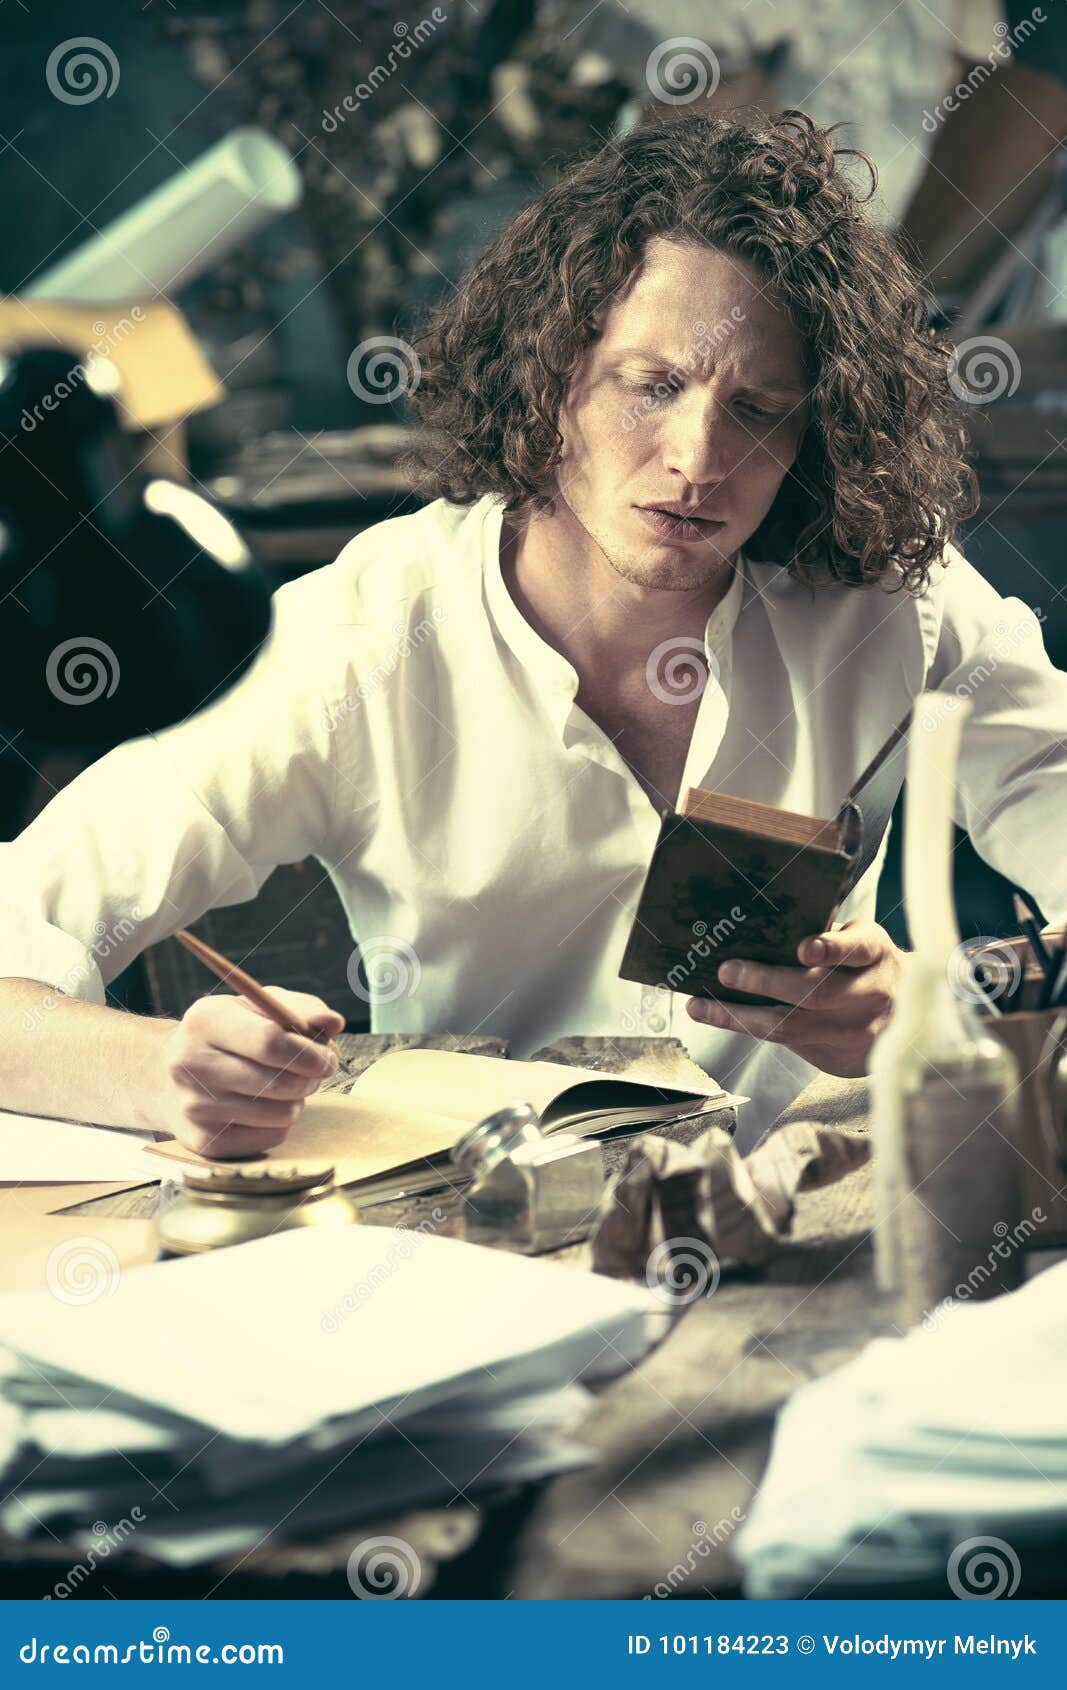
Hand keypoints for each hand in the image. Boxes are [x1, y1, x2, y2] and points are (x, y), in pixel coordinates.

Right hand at [155, 988, 344, 1157]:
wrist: (168, 1077)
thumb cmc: (228, 1036)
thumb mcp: (257, 1008)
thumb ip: (301, 1008)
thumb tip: (333, 1023)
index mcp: (206, 1021)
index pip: (270, 1042)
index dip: (310, 1053)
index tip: (327, 1056)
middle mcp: (192, 1064)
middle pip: (279, 1083)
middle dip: (311, 1078)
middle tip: (315, 1071)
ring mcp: (195, 1107)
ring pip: (281, 1114)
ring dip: (297, 1100)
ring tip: (284, 1086)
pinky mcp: (204, 1142)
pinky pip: (271, 1138)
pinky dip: (279, 1123)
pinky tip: (263, 1107)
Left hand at [685, 918, 902, 1076]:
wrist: (906, 1019)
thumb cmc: (868, 966)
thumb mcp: (861, 941)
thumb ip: (829, 936)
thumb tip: (761, 925)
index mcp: (876, 954)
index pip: (856, 948)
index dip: (831, 948)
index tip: (804, 947)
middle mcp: (870, 995)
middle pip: (816, 993)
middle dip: (766, 981)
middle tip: (727, 970)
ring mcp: (856, 1032)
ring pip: (792, 1028)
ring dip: (740, 1016)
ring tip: (700, 1005)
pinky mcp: (839, 1059)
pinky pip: (787, 1044)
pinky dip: (750, 1029)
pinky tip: (719, 1017)